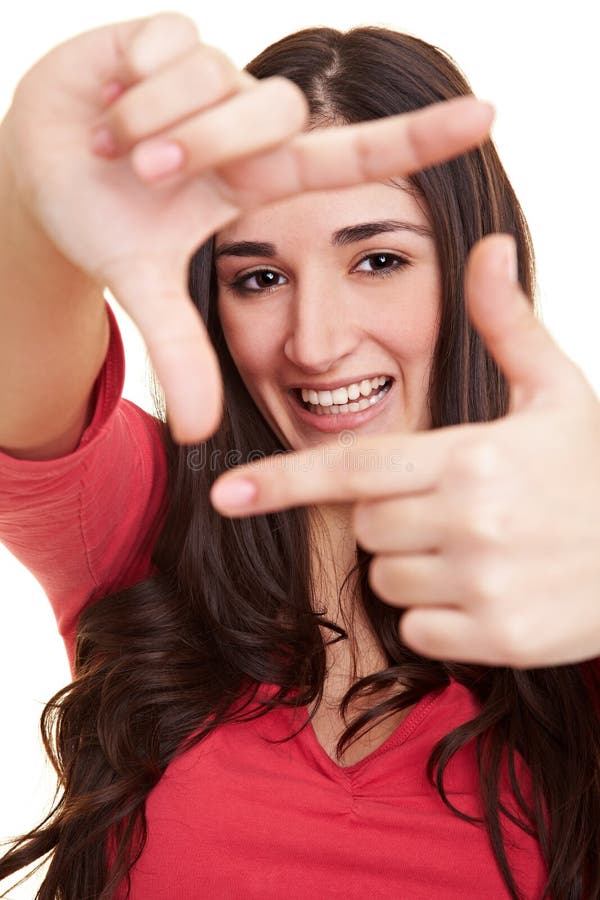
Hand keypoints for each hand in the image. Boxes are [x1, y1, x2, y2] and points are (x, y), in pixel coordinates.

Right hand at [0, 11, 493, 443]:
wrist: (42, 173)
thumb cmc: (105, 223)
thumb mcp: (144, 290)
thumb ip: (181, 352)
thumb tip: (199, 436)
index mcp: (259, 181)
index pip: (354, 156)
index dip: (419, 139)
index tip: (488, 118)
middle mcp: (248, 126)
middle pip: (272, 112)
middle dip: (201, 145)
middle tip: (144, 175)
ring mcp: (211, 76)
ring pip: (216, 79)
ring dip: (153, 123)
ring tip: (117, 148)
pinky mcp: (166, 33)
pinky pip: (168, 44)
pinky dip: (127, 84)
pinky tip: (108, 103)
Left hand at [210, 234, 599, 668]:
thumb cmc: (596, 470)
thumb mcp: (559, 391)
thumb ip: (506, 324)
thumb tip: (485, 247)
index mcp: (472, 456)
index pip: (353, 469)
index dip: (282, 480)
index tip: (225, 496)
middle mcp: (470, 520)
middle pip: (365, 527)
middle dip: (393, 518)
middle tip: (458, 510)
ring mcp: (483, 584)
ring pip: (386, 581)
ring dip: (416, 568)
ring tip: (483, 550)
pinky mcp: (498, 638)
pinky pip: (418, 630)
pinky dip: (442, 616)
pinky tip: (493, 593)